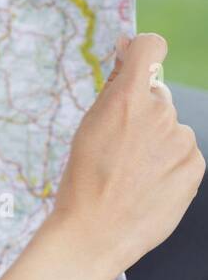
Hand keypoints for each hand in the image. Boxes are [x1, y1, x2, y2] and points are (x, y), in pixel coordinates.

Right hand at [49, 32, 204, 276]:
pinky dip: (168, 163)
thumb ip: (113, 87)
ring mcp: (182, 140)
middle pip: (155, 96)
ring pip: (170, 127)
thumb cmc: (84, 178)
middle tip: (117, 146)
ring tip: (131, 172)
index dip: (140, 52)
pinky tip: (147, 184)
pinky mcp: (195, 165)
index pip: (150, 47)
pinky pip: (183, 152)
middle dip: (140, 112)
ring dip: (155, 141)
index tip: (130, 64)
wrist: (95, 232)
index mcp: (127, 98)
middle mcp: (160, 113)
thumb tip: (128, 49)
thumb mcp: (88, 126)